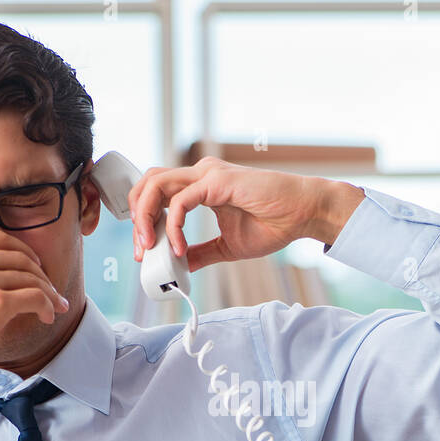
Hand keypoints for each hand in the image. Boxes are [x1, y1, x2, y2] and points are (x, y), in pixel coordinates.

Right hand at [0, 219, 69, 405]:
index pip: (2, 239)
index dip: (24, 253)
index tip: (36, 267)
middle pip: (22, 259)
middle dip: (42, 276)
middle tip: (51, 292)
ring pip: (32, 279)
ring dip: (49, 294)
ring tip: (55, 307)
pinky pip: (35, 298)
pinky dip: (47, 306)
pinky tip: (47, 316)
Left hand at [127, 156, 363, 272]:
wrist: (303, 215)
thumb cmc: (274, 224)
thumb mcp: (227, 247)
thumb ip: (201, 253)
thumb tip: (180, 267)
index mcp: (201, 185)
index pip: (156, 193)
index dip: (143, 221)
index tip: (144, 252)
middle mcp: (200, 174)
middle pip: (148, 183)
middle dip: (136, 217)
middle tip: (141, 250)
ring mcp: (208, 174)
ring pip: (156, 184)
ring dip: (145, 217)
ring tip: (150, 247)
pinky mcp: (217, 181)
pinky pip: (181, 201)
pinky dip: (173, 226)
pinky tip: (179, 248)